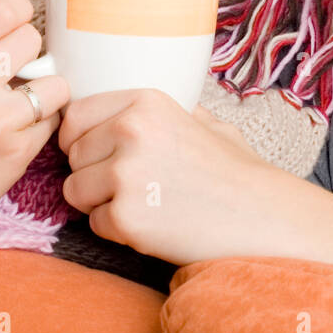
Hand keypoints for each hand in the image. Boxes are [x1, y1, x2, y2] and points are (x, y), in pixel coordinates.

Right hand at [0, 0, 68, 234]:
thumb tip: (18, 13)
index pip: (4, 9)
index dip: (22, 12)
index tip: (21, 22)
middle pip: (33, 38)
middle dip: (31, 53)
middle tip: (16, 72)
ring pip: (55, 80)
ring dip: (45, 92)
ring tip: (20, 105)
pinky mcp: (17, 150)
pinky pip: (54, 118)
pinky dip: (42, 124)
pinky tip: (17, 132)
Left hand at [57, 89, 275, 265]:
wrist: (260, 217)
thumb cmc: (234, 172)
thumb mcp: (202, 121)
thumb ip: (161, 111)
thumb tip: (130, 108)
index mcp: (145, 101)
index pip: (75, 115)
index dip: (81, 138)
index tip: (97, 153)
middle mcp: (130, 131)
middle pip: (71, 155)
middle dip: (90, 172)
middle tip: (129, 185)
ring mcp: (125, 174)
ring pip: (75, 190)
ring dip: (99, 202)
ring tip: (142, 204)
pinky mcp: (125, 217)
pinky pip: (94, 223)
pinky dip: (116, 230)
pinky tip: (152, 224)